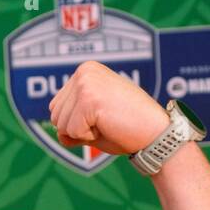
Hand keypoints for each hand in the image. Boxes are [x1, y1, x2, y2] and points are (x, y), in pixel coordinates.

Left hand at [48, 60, 168, 154]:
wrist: (155, 133)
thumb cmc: (128, 128)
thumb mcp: (93, 121)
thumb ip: (72, 121)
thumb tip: (58, 131)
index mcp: (85, 71)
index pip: (56, 108)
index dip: (77, 123)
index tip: (103, 116)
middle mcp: (84, 72)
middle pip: (55, 116)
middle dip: (77, 128)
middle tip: (107, 121)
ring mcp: (86, 83)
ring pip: (60, 125)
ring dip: (82, 133)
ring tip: (108, 122)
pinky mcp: (89, 98)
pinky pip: (71, 132)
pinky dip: (87, 138)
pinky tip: (108, 125)